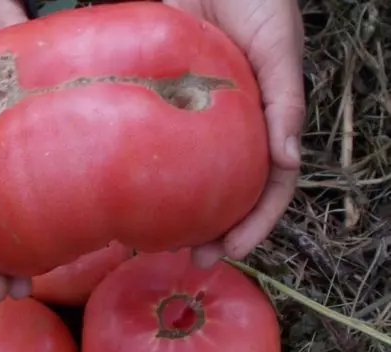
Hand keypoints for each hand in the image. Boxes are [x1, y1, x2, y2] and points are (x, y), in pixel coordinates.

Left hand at [164, 0, 305, 267]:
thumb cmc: (257, 3)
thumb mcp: (279, 49)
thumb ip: (285, 101)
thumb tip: (289, 160)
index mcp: (264, 127)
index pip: (267, 188)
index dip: (254, 225)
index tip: (230, 251)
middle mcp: (230, 133)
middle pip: (227, 195)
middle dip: (216, 233)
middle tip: (193, 260)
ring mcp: (195, 124)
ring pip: (190, 179)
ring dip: (179, 216)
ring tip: (158, 245)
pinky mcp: (161, 106)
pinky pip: (154, 146)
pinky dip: (147, 176)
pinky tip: (129, 197)